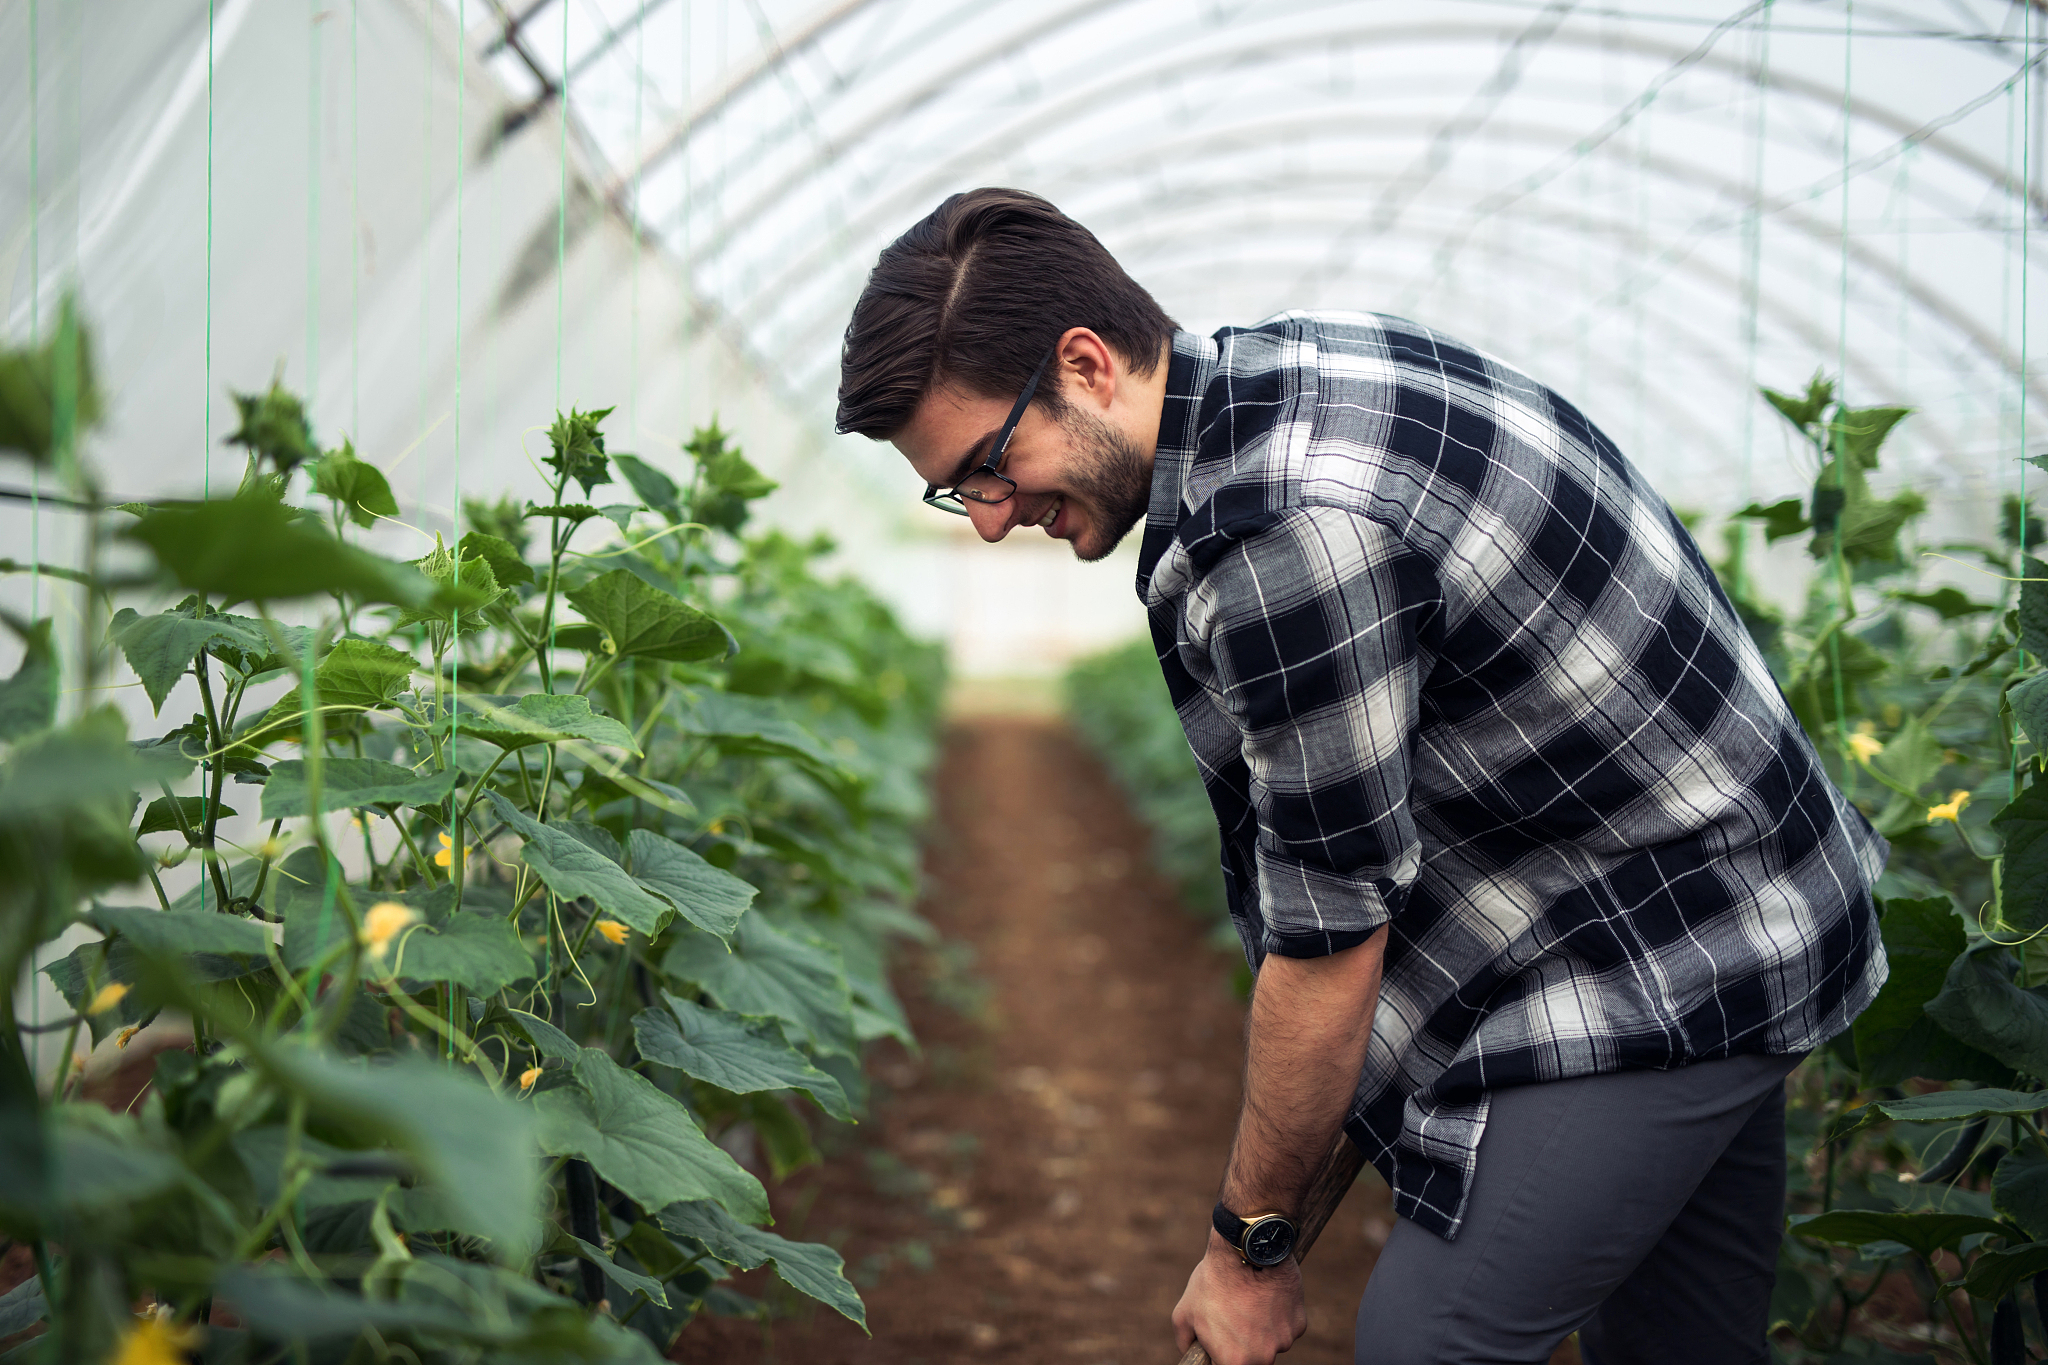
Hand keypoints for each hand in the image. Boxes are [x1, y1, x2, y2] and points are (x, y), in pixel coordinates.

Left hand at [1171, 1229, 1307, 1364]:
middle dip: (1241, 1343)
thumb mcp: (1185, 1313)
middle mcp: (1264, 1358)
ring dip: (1260, 1329)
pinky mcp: (1299, 1324)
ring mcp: (1284, 1341)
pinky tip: (1265, 1295)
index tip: (1218, 1338)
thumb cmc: (1213, 1281)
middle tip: (1233, 1316)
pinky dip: (1277, 1315)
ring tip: (1248, 1301)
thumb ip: (1186, 1342)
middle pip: (1252, 1360)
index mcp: (1235, 1362)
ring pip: (1270, 1342)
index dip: (1219, 1353)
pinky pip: (1285, 1326)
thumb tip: (1193, 1353)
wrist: (1246, 1248)